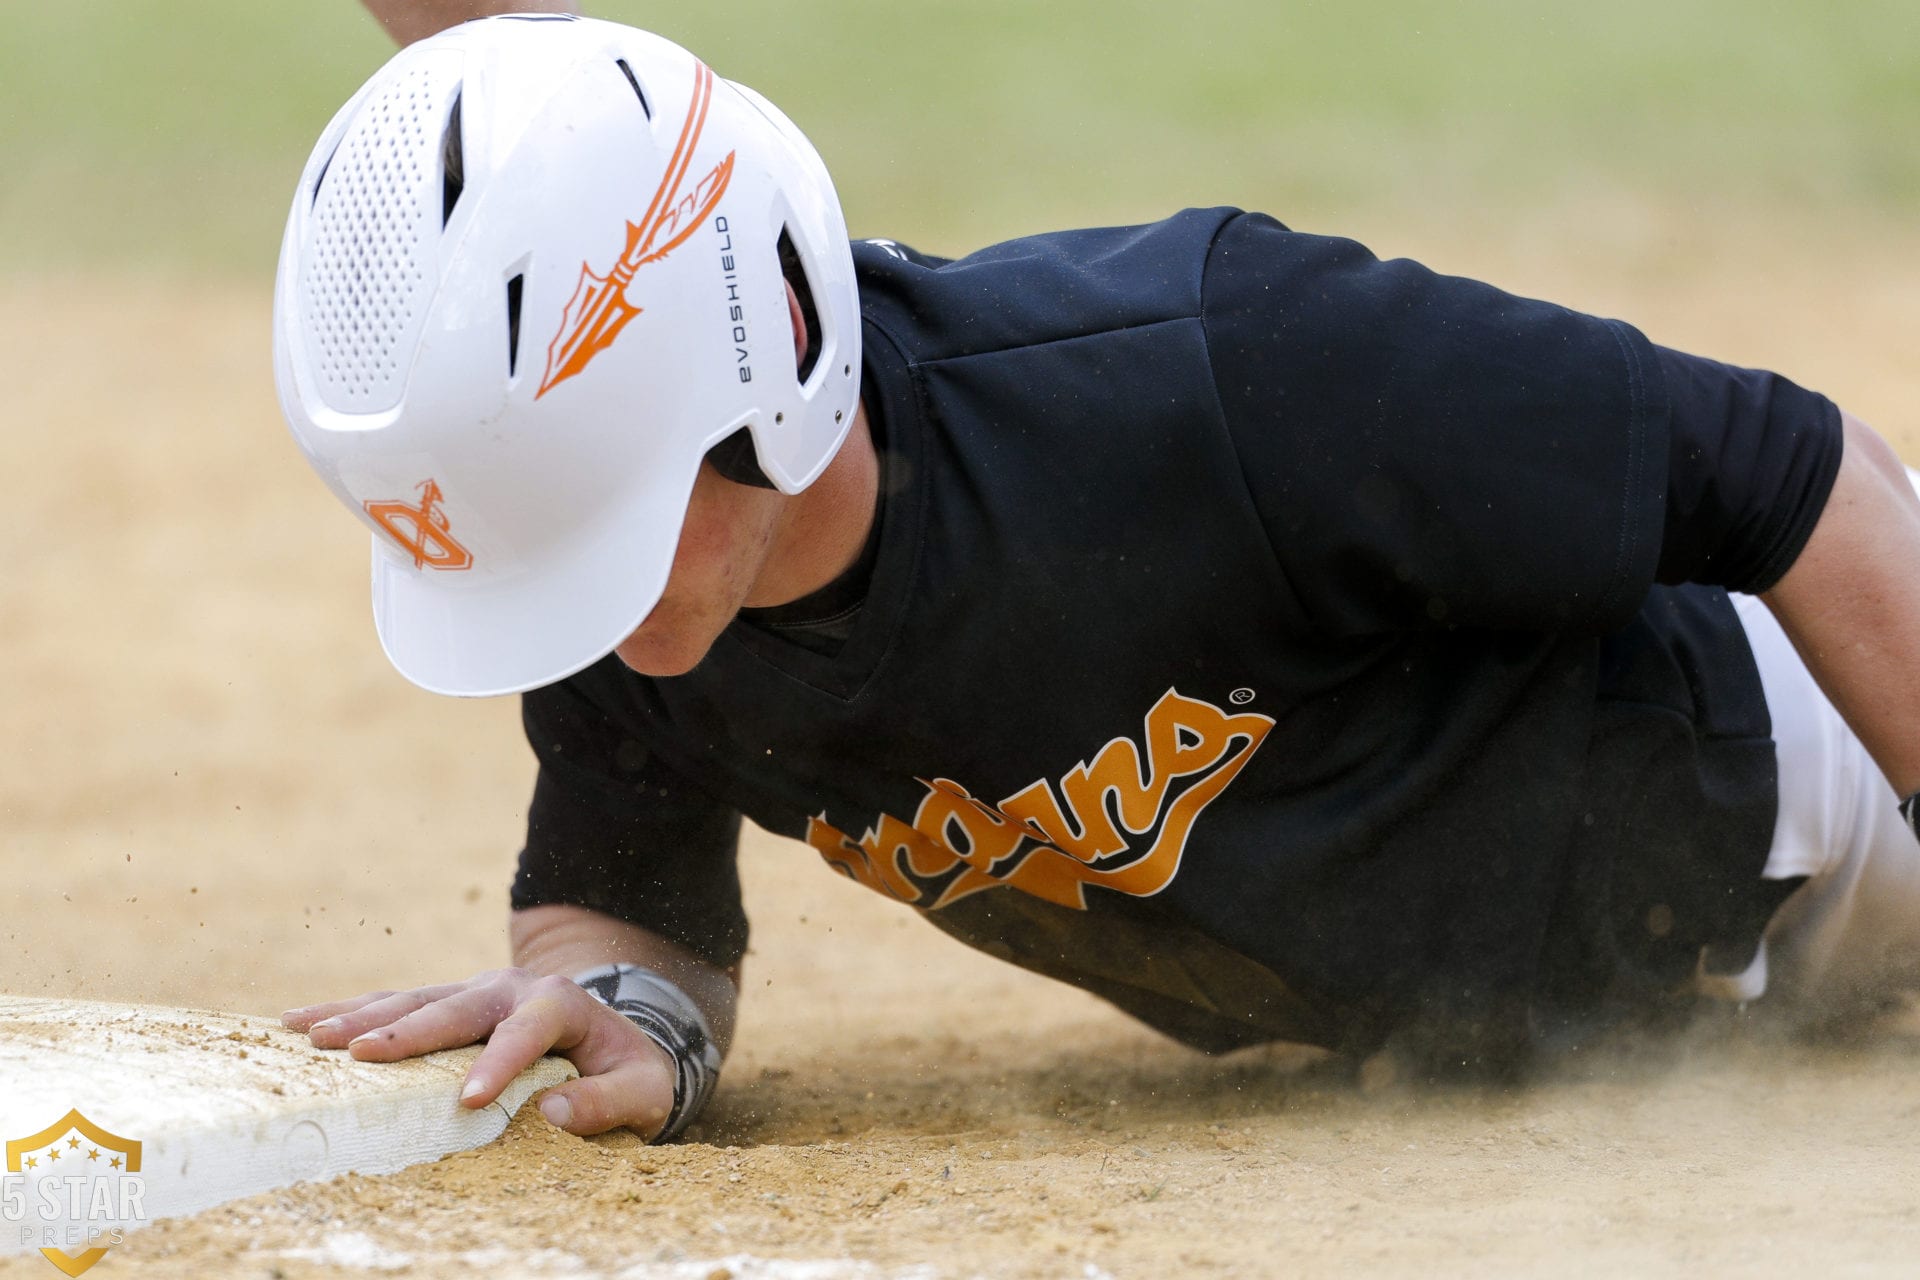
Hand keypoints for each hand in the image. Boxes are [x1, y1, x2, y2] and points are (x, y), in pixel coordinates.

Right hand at [282, 968, 674, 1137]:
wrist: (619, 1036)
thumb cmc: (630, 1071)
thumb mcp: (644, 1090)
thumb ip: (609, 1102)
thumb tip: (555, 1113)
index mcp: (561, 1002)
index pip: (527, 1030)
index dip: (499, 1064)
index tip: (469, 1101)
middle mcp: (511, 987)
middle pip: (455, 1006)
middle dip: (406, 1032)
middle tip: (359, 1054)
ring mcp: (475, 989)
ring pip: (412, 999)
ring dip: (360, 1017)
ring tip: (310, 1035)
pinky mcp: (448, 1001)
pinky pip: (393, 1004)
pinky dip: (348, 1012)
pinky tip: (299, 1022)